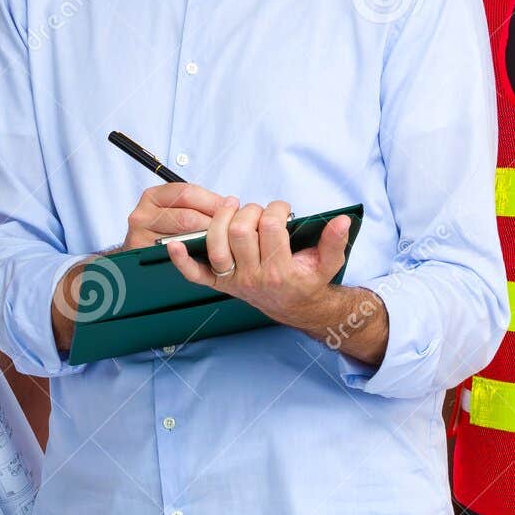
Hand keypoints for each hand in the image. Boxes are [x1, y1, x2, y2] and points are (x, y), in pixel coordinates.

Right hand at [122, 182, 225, 249]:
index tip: (230, 208)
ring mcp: (140, 236)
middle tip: (229, 229)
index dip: (212, 201)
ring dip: (206, 240)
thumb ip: (198, 204)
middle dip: (213, 223)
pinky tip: (204, 254)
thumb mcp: (176, 210)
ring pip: (183, 237)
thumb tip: (229, 205)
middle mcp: (143, 214)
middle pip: (187, 216)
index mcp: (153, 196)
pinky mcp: (145, 257)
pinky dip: (194, 255)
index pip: (187, 193)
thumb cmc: (165, 231)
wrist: (142, 258)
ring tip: (219, 242)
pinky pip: (176, 256)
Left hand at [166, 196, 351, 324]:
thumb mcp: (329, 262)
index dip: (277, 209)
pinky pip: (195, 275)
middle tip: (259, 211)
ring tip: (233, 208)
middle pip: (240, 230)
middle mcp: (254, 276)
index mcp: (280, 270)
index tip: (283, 210)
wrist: (296, 306)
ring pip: (217, 242)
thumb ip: (335, 241)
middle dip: (250, 210)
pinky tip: (173, 245)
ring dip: (222, 218)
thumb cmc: (308, 279)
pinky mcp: (220, 284)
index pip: (271, 226)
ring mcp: (234, 280)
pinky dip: (182, 260)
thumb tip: (341, 219)